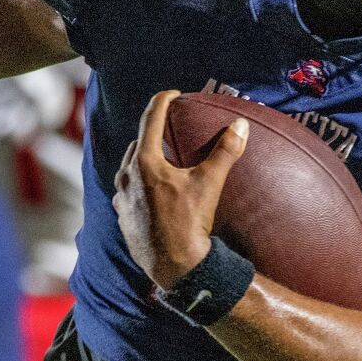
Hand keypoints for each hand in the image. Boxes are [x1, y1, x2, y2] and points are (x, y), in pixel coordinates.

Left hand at [113, 89, 248, 288]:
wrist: (175, 267)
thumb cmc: (189, 223)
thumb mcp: (209, 183)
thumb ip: (225, 151)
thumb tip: (240, 126)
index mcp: (145, 162)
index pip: (151, 119)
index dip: (163, 101)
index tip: (173, 94)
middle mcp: (127, 177)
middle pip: (138, 144)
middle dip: (153, 134)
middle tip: (170, 131)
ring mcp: (121, 199)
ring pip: (130, 168)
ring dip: (143, 160)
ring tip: (162, 161)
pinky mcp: (122, 217)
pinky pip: (127, 192)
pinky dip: (139, 184)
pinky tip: (152, 191)